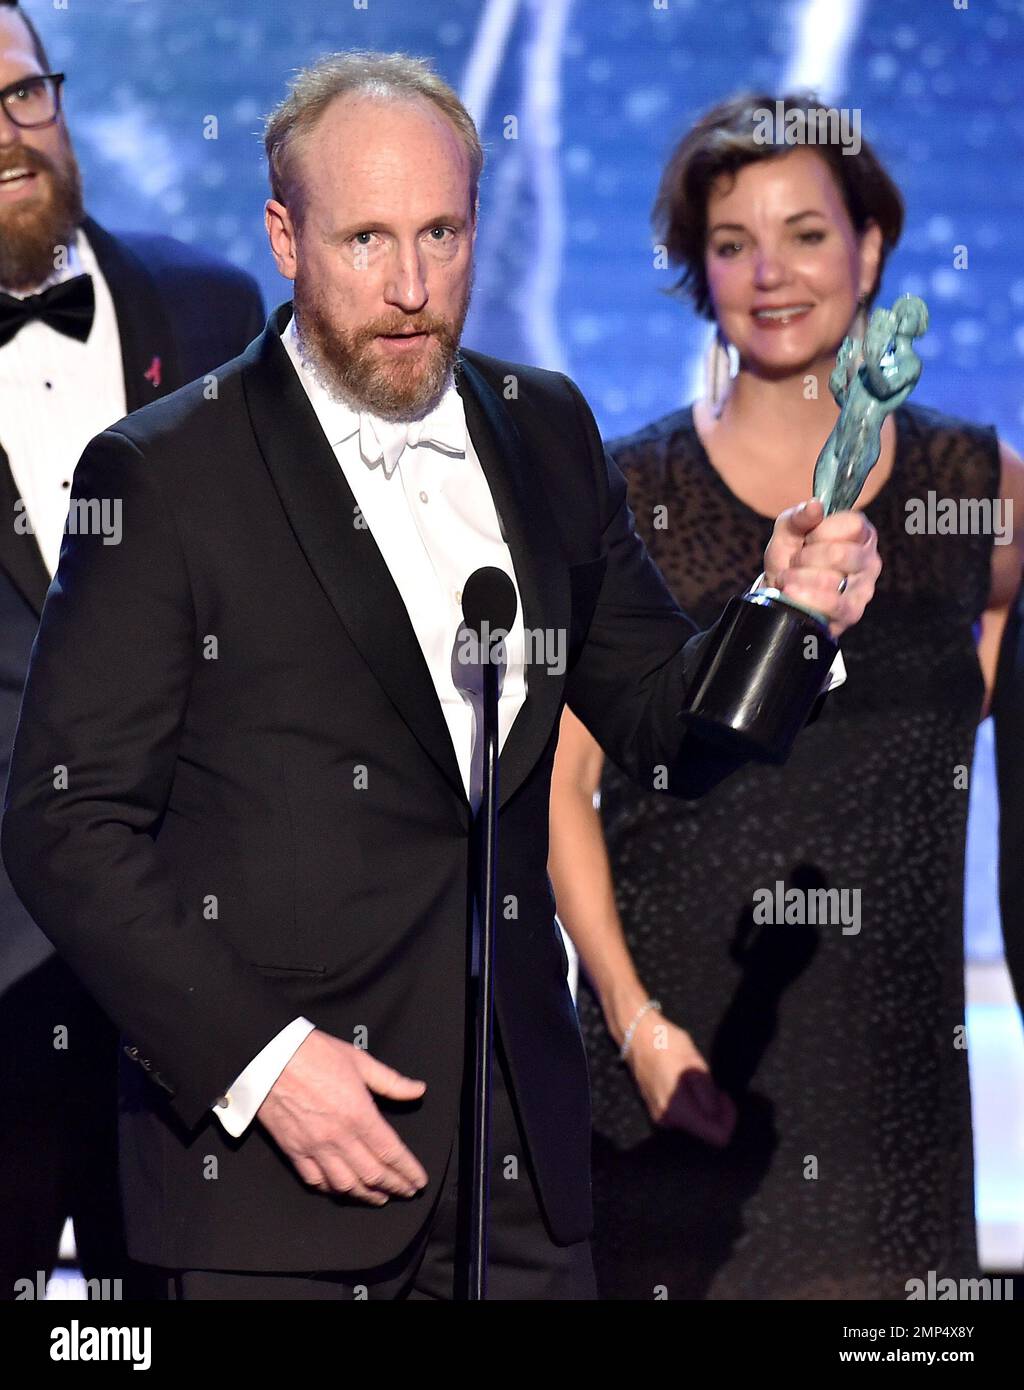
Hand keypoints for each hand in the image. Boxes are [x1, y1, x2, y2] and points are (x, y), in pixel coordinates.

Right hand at [257, 1028, 428, 1204]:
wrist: (269, 1057)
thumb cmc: (314, 1053)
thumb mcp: (359, 1060)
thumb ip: (391, 1081)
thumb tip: (418, 1090)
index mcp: (358, 1113)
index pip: (391, 1152)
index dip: (408, 1171)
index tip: (419, 1181)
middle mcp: (338, 1136)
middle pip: (372, 1174)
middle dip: (393, 1187)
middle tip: (405, 1192)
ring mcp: (314, 1146)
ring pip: (345, 1184)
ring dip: (366, 1195)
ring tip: (379, 1197)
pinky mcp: (293, 1150)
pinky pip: (315, 1180)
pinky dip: (332, 1190)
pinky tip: (342, 1190)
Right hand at [625, 1012, 735, 1146]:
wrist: (637, 1034)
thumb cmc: (667, 1045)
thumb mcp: (697, 1065)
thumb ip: (709, 1096)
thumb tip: (717, 1115)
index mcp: (679, 1112)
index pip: (718, 1136)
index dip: (729, 1117)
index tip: (724, 1095)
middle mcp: (667, 1121)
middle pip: (705, 1130)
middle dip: (715, 1111)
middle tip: (712, 1084)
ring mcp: (659, 1116)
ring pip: (694, 1121)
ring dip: (702, 1105)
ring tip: (696, 1079)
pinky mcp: (655, 1109)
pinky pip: (682, 1115)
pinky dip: (690, 1103)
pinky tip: (684, 1081)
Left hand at [764, 498, 880, 637]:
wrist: (780, 594)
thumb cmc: (791, 558)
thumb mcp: (788, 532)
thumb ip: (798, 516)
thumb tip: (814, 506)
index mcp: (861, 534)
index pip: (853, 524)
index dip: (822, 531)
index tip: (807, 538)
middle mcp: (869, 560)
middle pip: (840, 553)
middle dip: (805, 557)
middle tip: (795, 561)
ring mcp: (864, 589)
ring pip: (831, 580)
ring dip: (799, 578)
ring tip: (789, 579)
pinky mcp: (852, 613)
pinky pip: (832, 605)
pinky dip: (806, 598)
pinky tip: (792, 593)